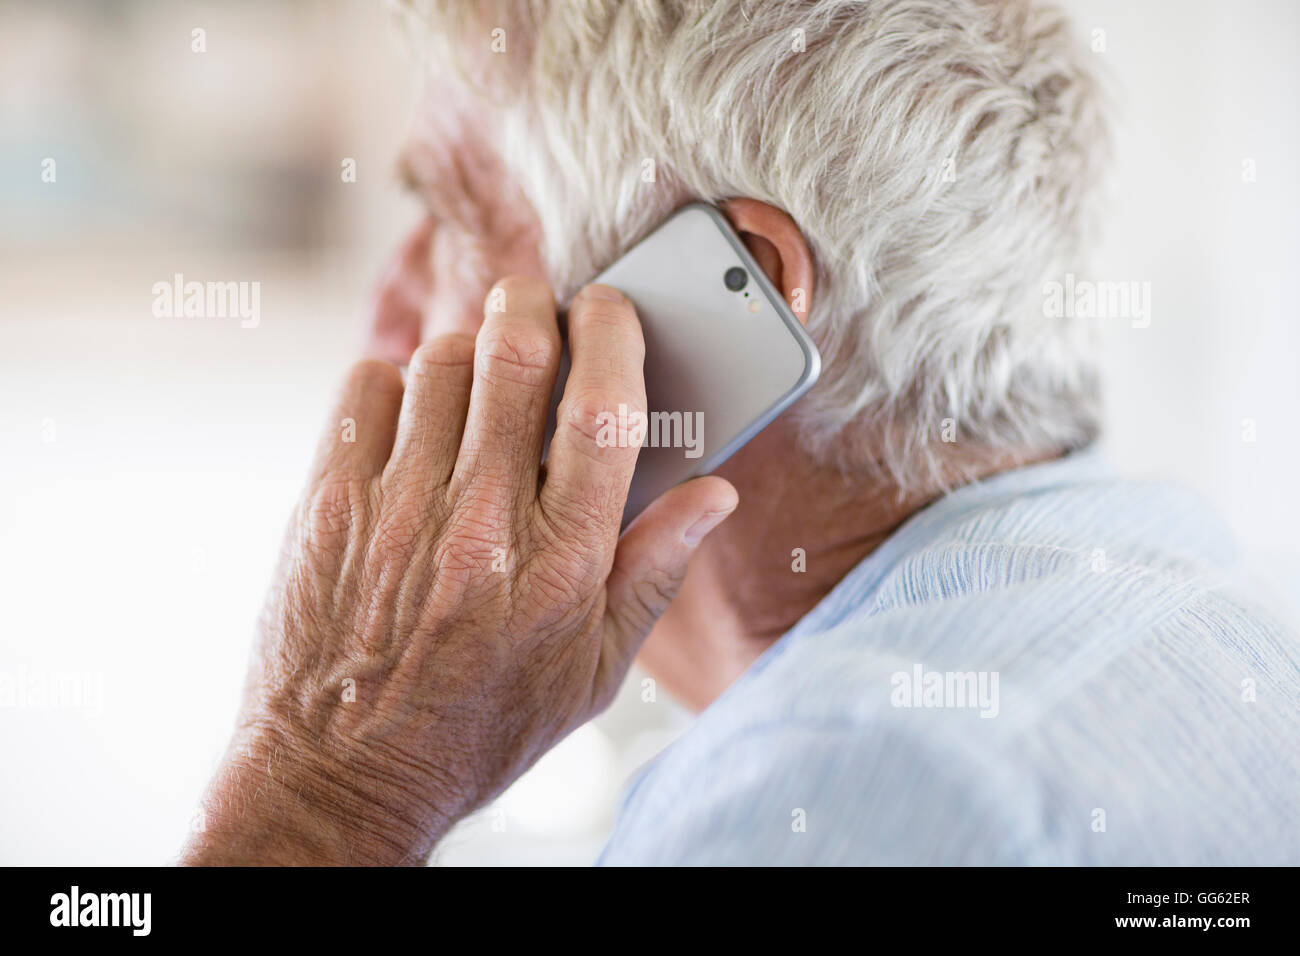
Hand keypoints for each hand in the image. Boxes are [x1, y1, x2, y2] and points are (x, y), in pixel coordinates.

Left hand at [182, 278, 736, 865]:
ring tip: (478, 376)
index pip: (604, 407)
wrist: (342, 776)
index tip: (611, 309)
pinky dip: (395, 380)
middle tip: (540, 304)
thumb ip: (656, 571)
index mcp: (564, 561)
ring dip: (469, 346)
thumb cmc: (479, 725)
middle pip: (517, 352)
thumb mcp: (593, 671)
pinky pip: (365, 388)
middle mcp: (483, 521)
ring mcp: (399, 506)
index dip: (615, 334)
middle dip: (535, 303)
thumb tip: (715, 494)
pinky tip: (411, 418)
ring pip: (441, 360)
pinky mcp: (329, 503)